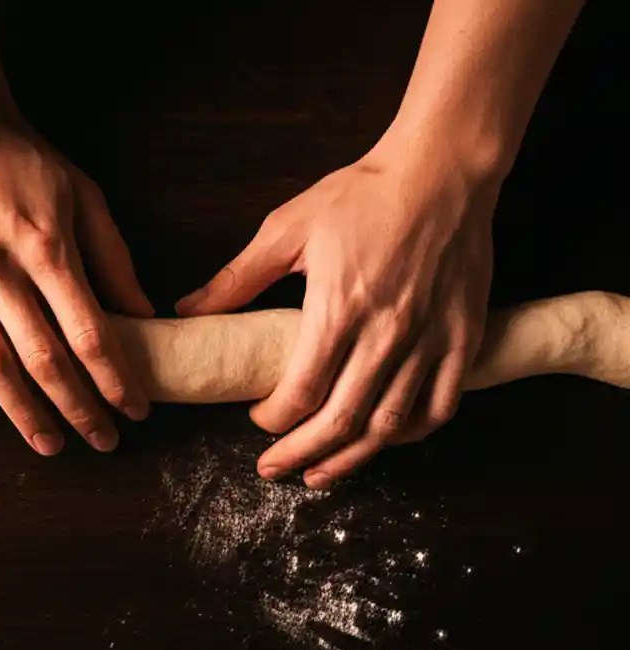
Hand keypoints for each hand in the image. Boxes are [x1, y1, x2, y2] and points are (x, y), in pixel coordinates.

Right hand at [0, 115, 154, 454]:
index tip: (134, 411)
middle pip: (44, 359)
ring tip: (47, 444)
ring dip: (20, 412)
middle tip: (102, 441)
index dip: (115, 379)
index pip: (89, 332)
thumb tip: (143, 316)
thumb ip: (113, 258)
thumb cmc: (22, 160)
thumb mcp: (83, 196)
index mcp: (47, 248)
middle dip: (78, 409)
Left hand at [176, 149, 496, 487]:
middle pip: (340, 422)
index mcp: (339, 310)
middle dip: (300, 455)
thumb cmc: (361, 195)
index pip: (300, 393)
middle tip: (272, 470)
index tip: (256, 421)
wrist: (441, 170)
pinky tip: (382, 441)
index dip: (273, 420)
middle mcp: (387, 335)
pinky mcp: (464, 338)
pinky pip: (441, 407)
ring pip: (389, 426)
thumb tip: (189, 311)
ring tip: (319, 475)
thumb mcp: (286, 229)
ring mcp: (430, 340)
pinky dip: (410, 435)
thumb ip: (236, 278)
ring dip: (351, 459)